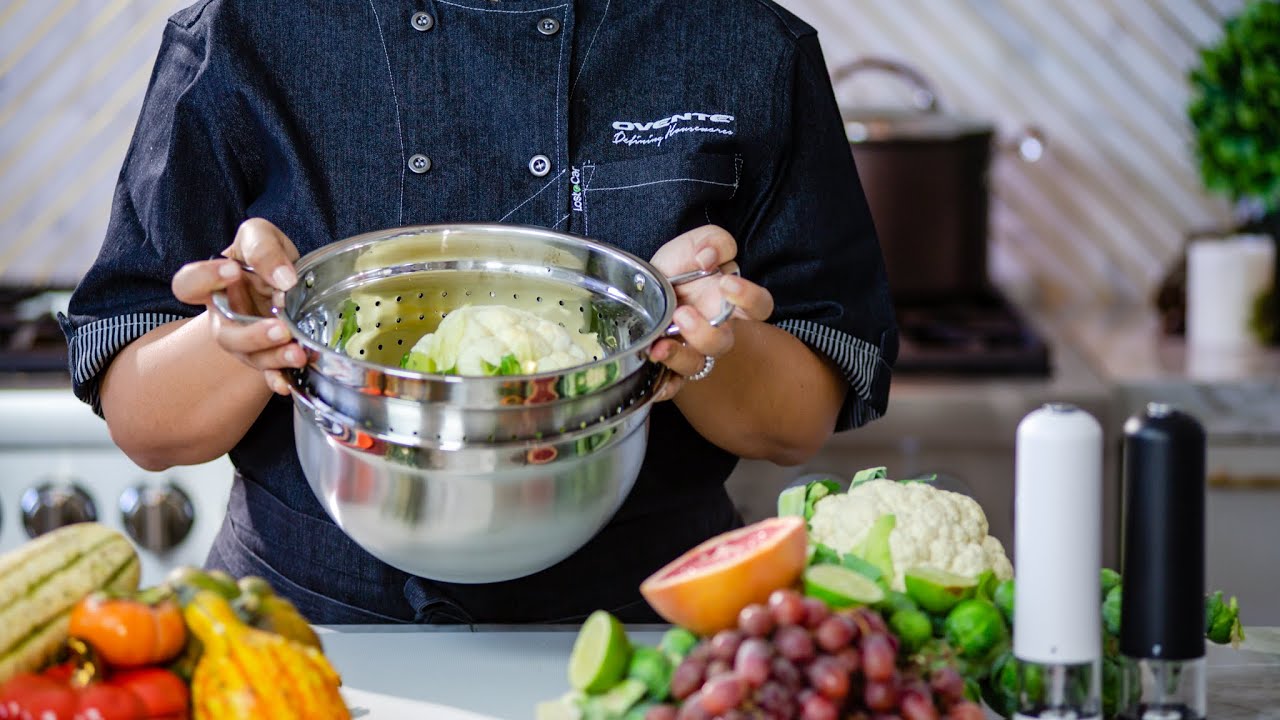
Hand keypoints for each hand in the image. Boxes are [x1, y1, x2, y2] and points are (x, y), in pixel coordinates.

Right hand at [171, 218, 302, 394]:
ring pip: (250, 355)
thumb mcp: (262, 235)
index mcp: (215, 285)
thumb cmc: (269, 256)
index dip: (204, 280)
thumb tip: (282, 277)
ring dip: (274, 356)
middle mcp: (225, 316)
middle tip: (280, 326)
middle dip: (252, 335)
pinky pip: (269, 372)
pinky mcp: (269, 354)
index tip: (233, 271)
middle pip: (224, 334)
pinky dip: (278, 379)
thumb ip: (263, 248)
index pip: (188, 285)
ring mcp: (246, 339)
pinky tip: (288, 383)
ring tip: (298, 351)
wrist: (295, 278)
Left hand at [647, 225, 773, 401]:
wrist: (643, 285)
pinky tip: (650, 372)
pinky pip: (670, 384)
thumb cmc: (678, 268)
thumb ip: (712, 241)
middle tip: (682, 313)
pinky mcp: (669, 366)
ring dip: (679, 356)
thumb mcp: (694, 242)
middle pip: (723, 344)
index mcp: (729, 302)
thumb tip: (708, 258)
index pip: (760, 306)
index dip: (750, 298)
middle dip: (705, 333)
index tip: (726, 283)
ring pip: (696, 365)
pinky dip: (662, 385)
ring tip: (659, 343)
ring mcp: (692, 350)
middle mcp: (715, 330)